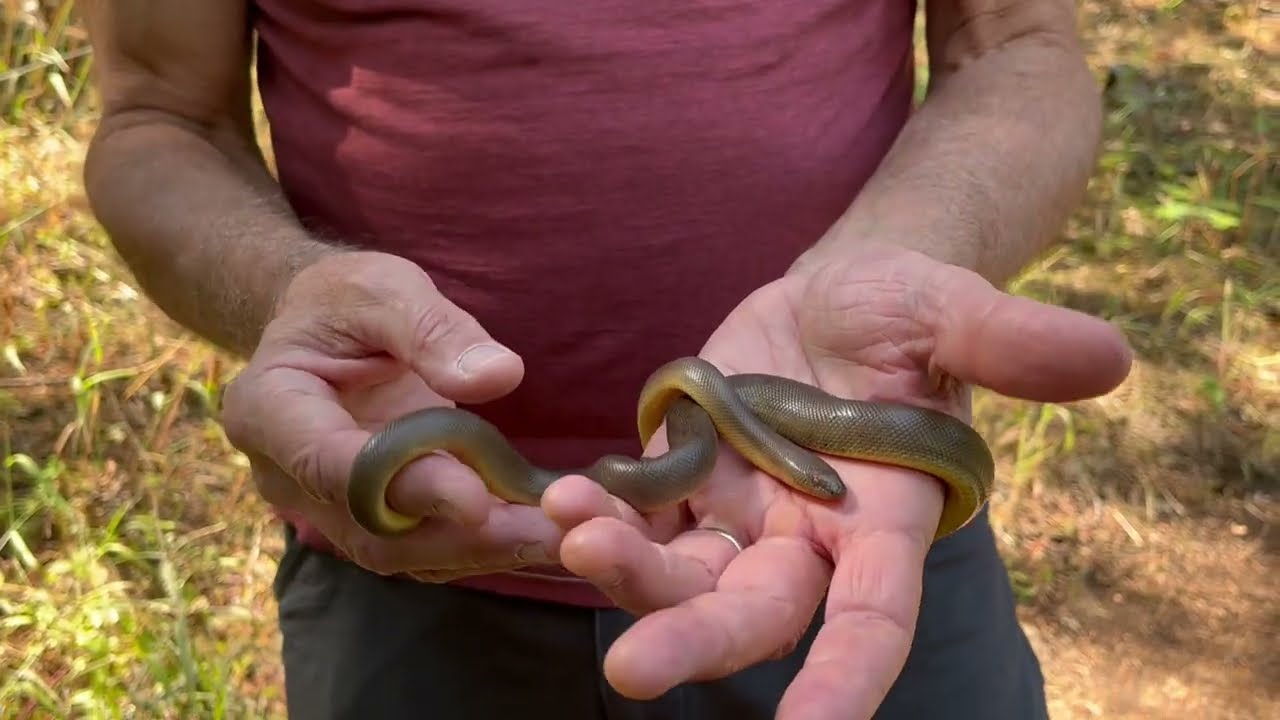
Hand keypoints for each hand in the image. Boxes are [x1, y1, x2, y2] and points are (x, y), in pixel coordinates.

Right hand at [220, 251, 563, 580]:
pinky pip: (426, 549)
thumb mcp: (383, 288)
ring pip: (402, 553)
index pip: (331, 465)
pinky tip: (548, 538)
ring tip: (561, 540)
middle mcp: (287, 477)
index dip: (405, 486)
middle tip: (545, 533)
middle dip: (460, 537)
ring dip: (483, 553)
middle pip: (371, 529)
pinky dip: (487, 548)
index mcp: (269, 409)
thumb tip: (496, 376)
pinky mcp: (371, 522)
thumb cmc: (346, 302)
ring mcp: (326, 509)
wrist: (325, 331)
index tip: (477, 498)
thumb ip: (432, 328)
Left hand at [541, 245, 1131, 717]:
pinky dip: (597, 522)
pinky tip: (556, 502)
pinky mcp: (686, 483)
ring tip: (574, 530)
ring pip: (683, 577)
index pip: (874, 616)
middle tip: (633, 669)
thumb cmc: (903, 307)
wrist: (831, 297)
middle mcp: (810, 537)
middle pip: (756, 614)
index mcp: (884, 518)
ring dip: (628, 573)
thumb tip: (1112, 357)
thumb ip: (1008, 338)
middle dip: (698, 643)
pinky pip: (638, 522)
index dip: (849, 675)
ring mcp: (741, 515)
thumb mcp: (948, 307)